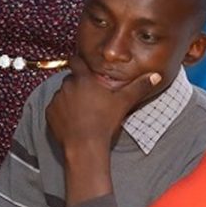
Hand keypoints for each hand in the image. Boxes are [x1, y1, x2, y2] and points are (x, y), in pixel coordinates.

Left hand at [45, 56, 161, 156]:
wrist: (85, 146)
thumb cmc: (105, 122)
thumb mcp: (124, 102)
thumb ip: (139, 87)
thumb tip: (156, 76)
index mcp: (83, 79)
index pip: (75, 60)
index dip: (79, 61)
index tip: (84, 66)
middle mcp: (66, 86)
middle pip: (71, 79)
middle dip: (78, 84)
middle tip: (90, 96)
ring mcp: (56, 99)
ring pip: (63, 93)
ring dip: (69, 98)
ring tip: (82, 111)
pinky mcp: (49, 113)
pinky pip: (55, 107)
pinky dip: (61, 111)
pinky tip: (73, 120)